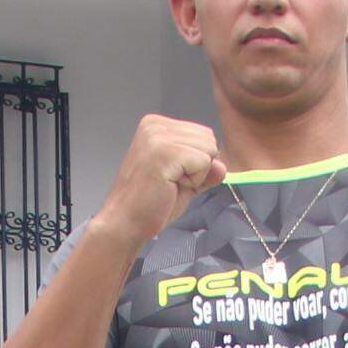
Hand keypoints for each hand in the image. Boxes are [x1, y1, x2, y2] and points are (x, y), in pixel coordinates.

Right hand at [98, 114, 225, 240]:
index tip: (170, 177)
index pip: (203, 134)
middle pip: (209, 139)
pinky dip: (193, 181)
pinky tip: (170, 187)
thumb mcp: (184, 180)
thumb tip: (222, 165)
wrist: (125, 223)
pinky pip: (204, 162)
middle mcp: (155, 124)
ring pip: (209, 150)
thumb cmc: (148, 204)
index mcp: (156, 125)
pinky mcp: (165, 152)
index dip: (196, 162)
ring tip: (169, 184)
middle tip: (170, 183)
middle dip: (199, 167)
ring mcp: (158, 136)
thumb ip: (204, 169)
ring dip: (196, 174)